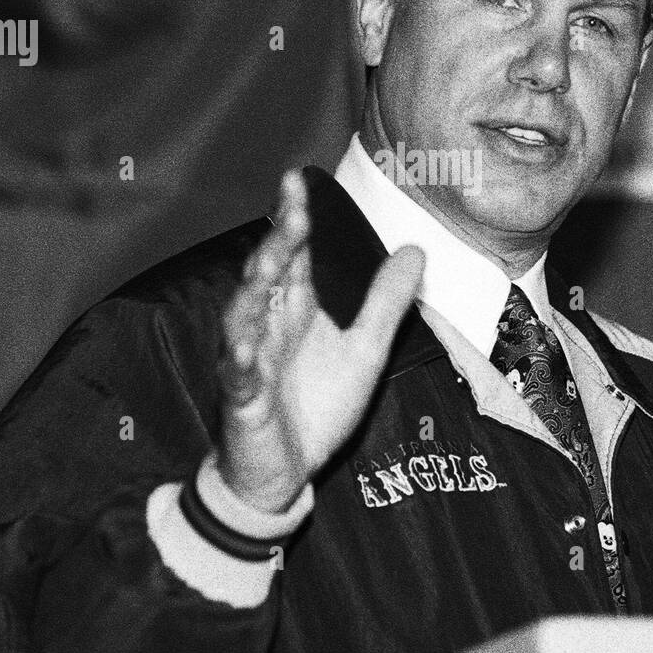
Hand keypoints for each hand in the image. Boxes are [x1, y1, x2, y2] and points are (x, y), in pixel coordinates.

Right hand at [215, 170, 424, 513]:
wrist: (286, 471)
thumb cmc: (317, 404)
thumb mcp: (366, 350)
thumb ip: (386, 302)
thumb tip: (416, 248)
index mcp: (294, 310)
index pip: (293, 256)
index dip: (295, 219)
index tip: (299, 180)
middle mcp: (266, 327)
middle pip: (267, 277)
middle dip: (277, 244)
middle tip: (293, 210)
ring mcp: (249, 361)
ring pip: (244, 319)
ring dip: (253, 292)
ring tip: (268, 262)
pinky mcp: (242, 401)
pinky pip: (237, 378)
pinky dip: (239, 361)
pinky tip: (243, 348)